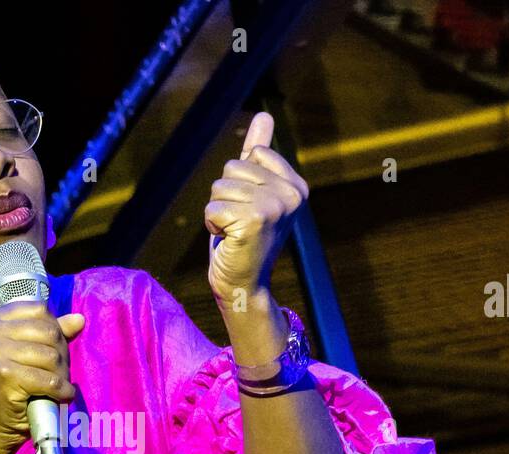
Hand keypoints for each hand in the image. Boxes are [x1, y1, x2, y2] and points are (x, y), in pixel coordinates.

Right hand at [0, 301, 84, 453]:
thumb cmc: (10, 389)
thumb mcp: (27, 354)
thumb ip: (51, 333)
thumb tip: (79, 319)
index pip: (39, 309)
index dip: (55, 330)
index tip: (50, 351)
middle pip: (49, 331)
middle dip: (61, 355)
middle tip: (56, 374)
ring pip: (52, 356)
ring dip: (62, 375)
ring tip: (55, 387)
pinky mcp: (5, 375)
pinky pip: (50, 380)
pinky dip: (62, 392)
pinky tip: (60, 397)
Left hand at [205, 111, 308, 312]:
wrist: (243, 284)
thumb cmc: (246, 238)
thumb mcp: (255, 192)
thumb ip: (260, 155)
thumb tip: (264, 114)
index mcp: (297, 185)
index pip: (253, 153)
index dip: (240, 179)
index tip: (251, 208)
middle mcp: (292, 194)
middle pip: (233, 167)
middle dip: (226, 195)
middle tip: (240, 224)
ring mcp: (275, 208)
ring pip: (220, 187)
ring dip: (217, 211)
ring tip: (234, 232)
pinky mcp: (253, 222)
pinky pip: (212, 207)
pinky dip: (212, 225)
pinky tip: (228, 241)